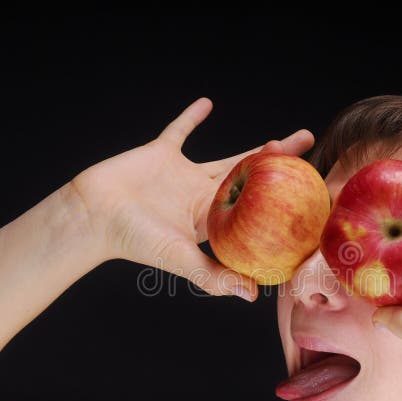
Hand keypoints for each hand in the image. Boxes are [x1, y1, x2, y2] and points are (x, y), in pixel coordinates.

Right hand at [69, 97, 314, 299]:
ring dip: (254, 148)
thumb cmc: (134, 240)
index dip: (279, 204)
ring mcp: (183, 175)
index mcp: (210, 222)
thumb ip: (214, 276)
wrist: (92, 215)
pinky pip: (179, 131)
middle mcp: (202, 198)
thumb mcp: (180, 259)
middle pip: (250, 181)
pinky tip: (208, 104)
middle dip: (279, 169)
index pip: (254, 211)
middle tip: (308, 152)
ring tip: (281, 139)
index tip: (306, 195)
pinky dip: (191, 118)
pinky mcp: (161, 154)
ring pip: (228, 157)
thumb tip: (253, 296)